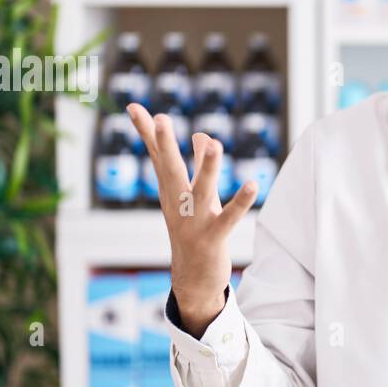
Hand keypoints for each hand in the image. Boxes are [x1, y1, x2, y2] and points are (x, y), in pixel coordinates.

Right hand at [126, 104, 257, 336]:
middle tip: (160, 117)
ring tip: (217, 143)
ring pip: (201, 190)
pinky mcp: (213, 238)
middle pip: (170, 169)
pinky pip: (228, 217)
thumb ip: (199, 164)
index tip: (134, 106)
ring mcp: (194, 222)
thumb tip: (204, 135)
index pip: (157, 156)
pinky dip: (241, 202)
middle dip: (165, 144)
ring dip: (208, 167)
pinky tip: (254, 184)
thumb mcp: (195, 196)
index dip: (147, 132)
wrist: (193, 280)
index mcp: (171, 191)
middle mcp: (178, 204)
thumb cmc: (194, 232)